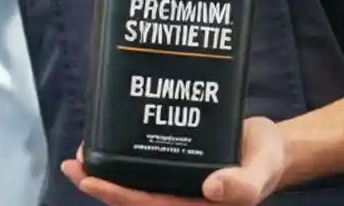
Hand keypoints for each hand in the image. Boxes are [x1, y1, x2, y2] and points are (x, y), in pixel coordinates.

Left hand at [61, 117, 288, 204]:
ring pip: (133, 184)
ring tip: (78, 156)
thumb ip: (244, 184)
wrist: (271, 146)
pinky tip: (103, 143)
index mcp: (196, 205)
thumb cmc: (266, 160)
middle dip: (100, 185)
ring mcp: (175, 182)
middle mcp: (180, 197)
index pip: (149, 204)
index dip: (117, 194)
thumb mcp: (262, 170)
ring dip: (105, 173)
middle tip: (71, 166)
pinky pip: (142, 167)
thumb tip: (210, 187)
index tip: (89, 179)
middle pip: (132, 198)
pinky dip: (121, 158)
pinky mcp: (173, 165)